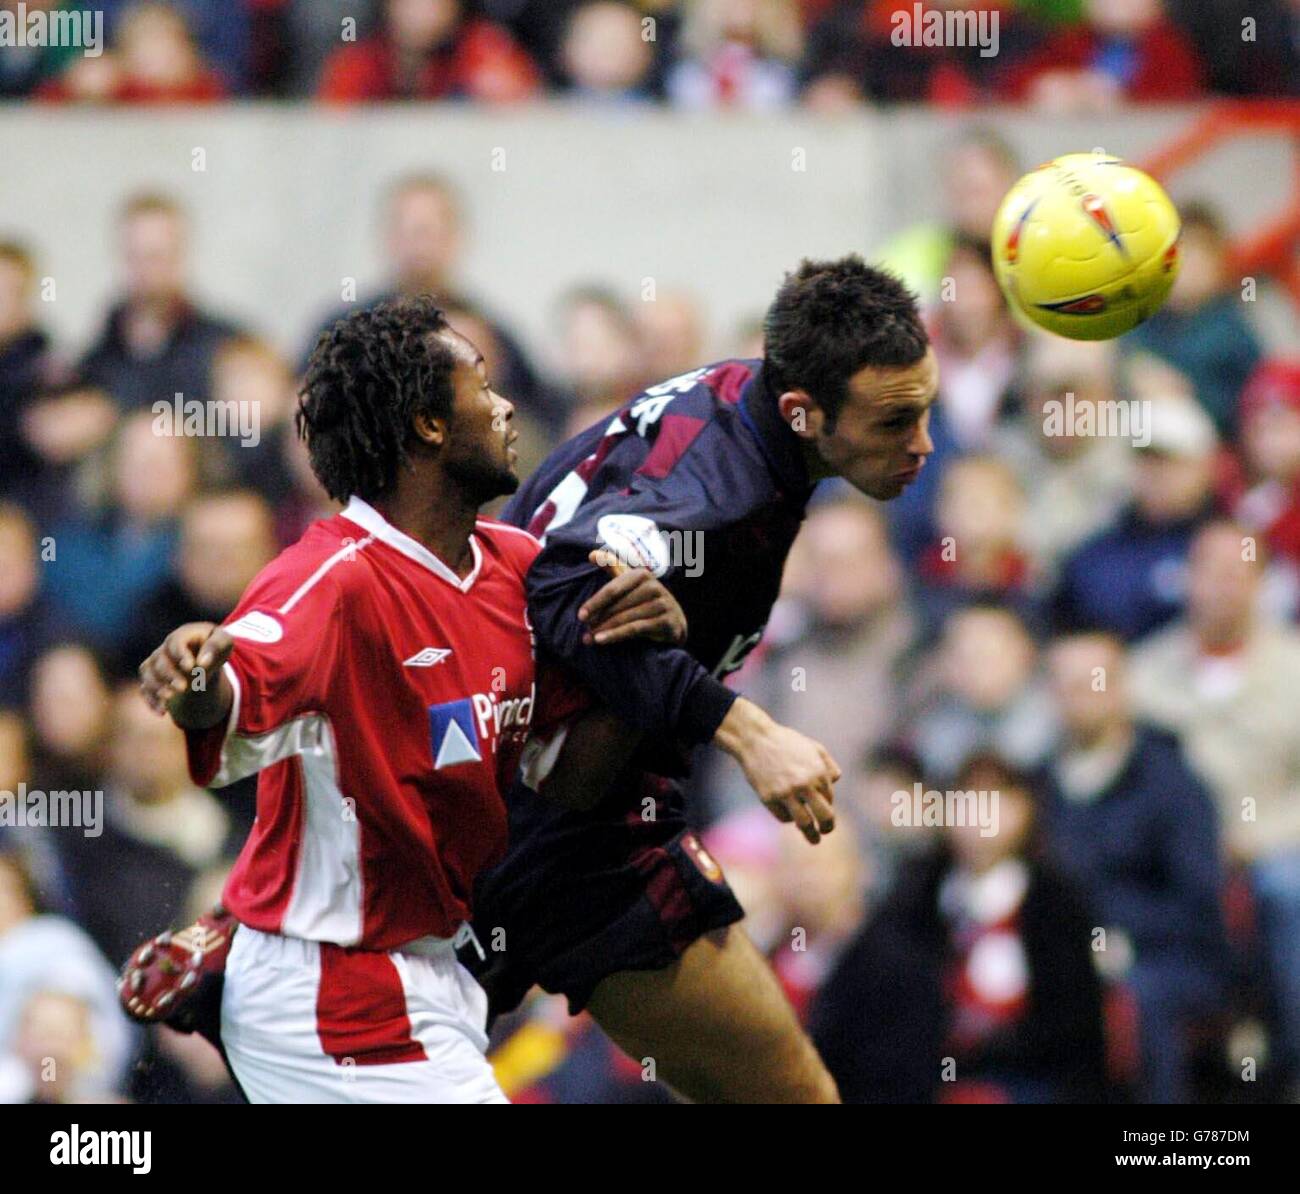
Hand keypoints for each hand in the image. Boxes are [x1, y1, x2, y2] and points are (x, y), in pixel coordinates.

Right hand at [138, 622, 233, 720]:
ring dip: (157, 687)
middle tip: (183, 688)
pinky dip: (152, 700)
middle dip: (170, 675)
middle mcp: (165, 648)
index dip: (181, 655)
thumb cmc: (216, 645)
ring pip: (149, 674)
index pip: (175, 643)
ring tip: (170, 698)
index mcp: (182, 635)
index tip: (190, 667)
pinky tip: (162, 712)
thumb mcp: (223, 641)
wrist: (205, 654)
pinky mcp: (153, 678)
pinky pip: (146, 688)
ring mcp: (156, 662)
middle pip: (160, 661)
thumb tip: (203, 663)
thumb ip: (215, 647)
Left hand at [578, 550, 686, 645]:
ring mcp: (662, 604)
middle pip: (618, 605)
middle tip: (584, 632)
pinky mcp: (666, 621)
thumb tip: (591, 554)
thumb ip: (613, 567)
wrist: (674, 621)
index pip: (613, 589)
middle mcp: (654, 587)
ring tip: (590, 639)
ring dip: (605, 630)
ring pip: (625, 618)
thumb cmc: (645, 600)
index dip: (595, 602)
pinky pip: (636, 629)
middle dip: (599, 619)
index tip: (581, 615)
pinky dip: (616, 635)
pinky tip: (602, 641)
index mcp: (642, 574)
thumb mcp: (631, 582)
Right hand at [713, 698, 838, 843]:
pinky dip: (788, 818)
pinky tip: (789, 815)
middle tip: (826, 831)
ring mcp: (786, 793)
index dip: (827, 804)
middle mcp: (805, 785)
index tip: (822, 805)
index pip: (829, 799)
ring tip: (814, 840)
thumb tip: (835, 782)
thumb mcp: (813, 747)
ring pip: (804, 823)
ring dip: (811, 835)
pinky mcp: (769, 799)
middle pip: (824, 816)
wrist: (755, 739)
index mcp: (818, 772)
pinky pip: (783, 817)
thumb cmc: (786, 742)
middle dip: (828, 827)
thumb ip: (828, 765)